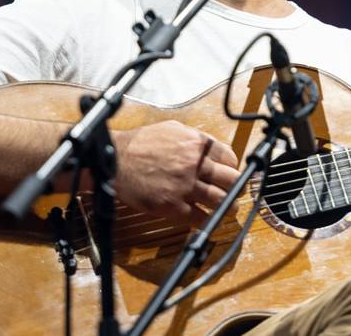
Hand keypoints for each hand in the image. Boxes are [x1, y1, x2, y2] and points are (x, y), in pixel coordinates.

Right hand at [111, 120, 239, 225]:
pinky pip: (200, 217)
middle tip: (234, 192)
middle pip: (231, 180)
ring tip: (228, 209)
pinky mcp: (173, 206)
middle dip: (235, 187)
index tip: (230, 173)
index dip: (232, 168)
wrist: (115, 161)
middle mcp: (195, 164)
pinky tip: (205, 218)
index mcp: (196, 143)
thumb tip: (212, 147)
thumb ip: (195, 138)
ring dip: (227, 206)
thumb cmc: (140, 144)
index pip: (229, 158)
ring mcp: (185, 186)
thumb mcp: (172, 129)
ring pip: (220, 200)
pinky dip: (206, 220)